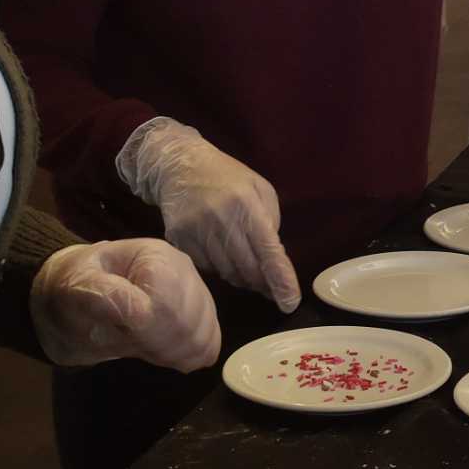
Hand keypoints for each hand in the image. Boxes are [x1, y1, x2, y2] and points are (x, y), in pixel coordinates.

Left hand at [32, 239, 221, 369]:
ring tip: (143, 342)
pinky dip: (186, 356)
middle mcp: (185, 270)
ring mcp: (198, 294)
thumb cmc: (79, 288)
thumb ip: (105, 295)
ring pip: (201, 337)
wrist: (84, 297)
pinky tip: (162, 350)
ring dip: (169, 351)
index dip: (147, 328)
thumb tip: (141, 312)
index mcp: (156, 256)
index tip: (124, 332)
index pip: (168, 301)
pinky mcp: (203, 317)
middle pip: (189, 322)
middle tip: (130, 339)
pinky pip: (210, 346)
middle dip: (157, 343)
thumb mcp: (76, 287)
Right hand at [117, 120, 301, 311]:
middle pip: (247, 269)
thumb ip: (270, 222)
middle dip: (262, 283)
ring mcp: (196, 230)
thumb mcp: (259, 188)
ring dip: (241, 278)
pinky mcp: (179, 239)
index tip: (290, 303)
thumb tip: (272, 261)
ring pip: (227, 273)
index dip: (281, 280)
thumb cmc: (226, 177)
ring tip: (246, 269)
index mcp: (246, 204)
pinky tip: (221, 255)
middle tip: (269, 288)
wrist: (179, 165)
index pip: (268, 251)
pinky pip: (206, 268)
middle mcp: (221, 218)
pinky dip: (219, 269)